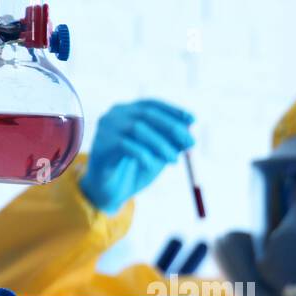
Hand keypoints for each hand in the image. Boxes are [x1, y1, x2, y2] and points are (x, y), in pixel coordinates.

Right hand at [78, 100, 194, 213]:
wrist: (110, 190)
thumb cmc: (135, 169)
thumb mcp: (159, 155)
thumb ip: (172, 144)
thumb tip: (191, 135)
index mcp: (129, 112)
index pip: (152, 104)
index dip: (173, 111)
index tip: (193, 120)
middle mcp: (116, 114)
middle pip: (146, 113)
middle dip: (172, 127)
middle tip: (190, 143)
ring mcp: (107, 127)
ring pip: (137, 128)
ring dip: (160, 144)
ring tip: (174, 161)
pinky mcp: (102, 143)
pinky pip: (125, 145)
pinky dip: (143, 155)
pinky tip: (150, 166)